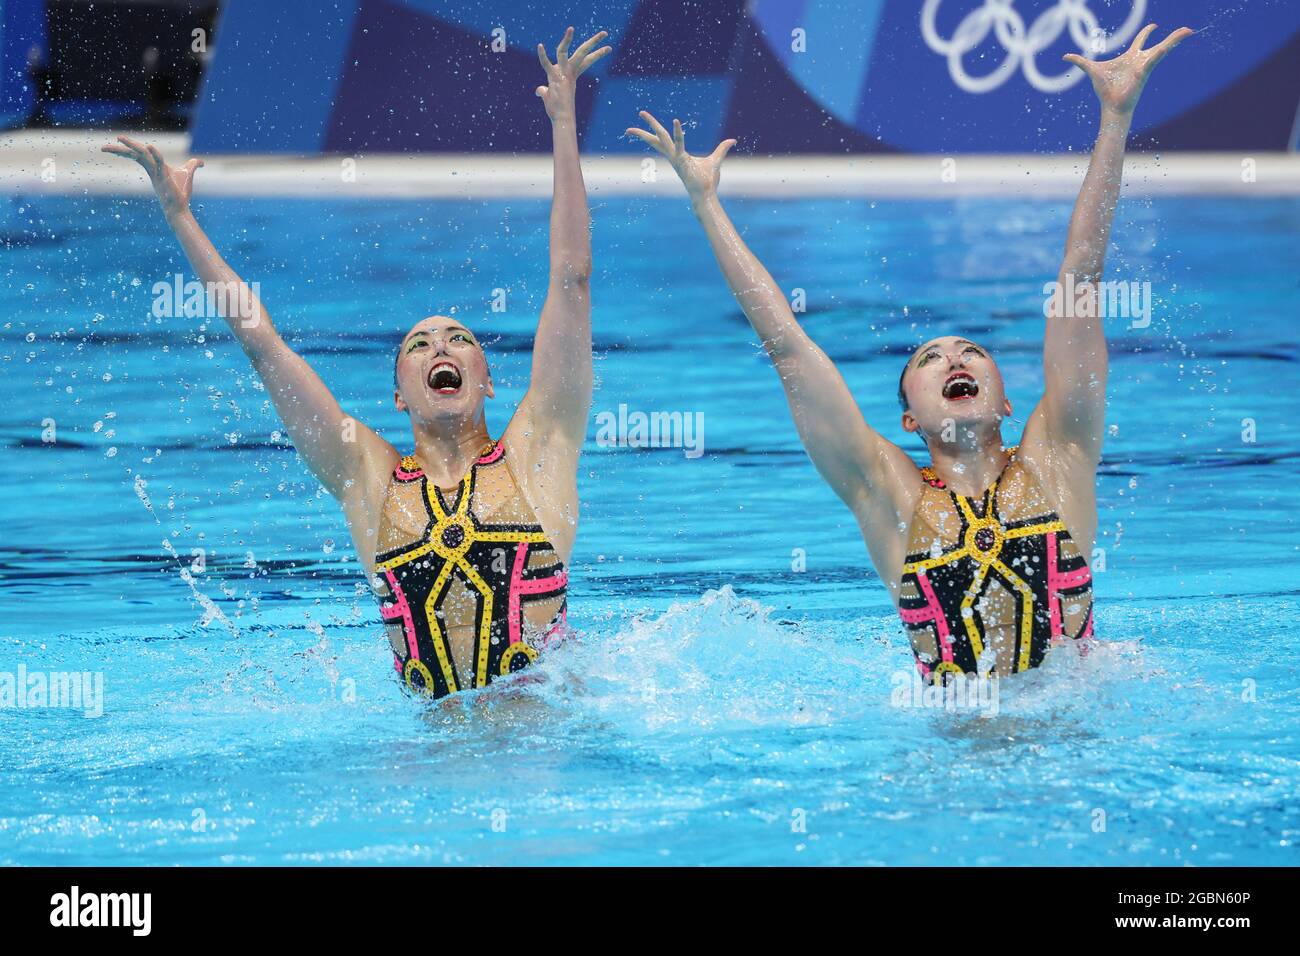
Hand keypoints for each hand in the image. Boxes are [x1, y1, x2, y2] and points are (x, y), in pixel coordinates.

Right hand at [101, 136, 202, 218]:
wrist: (180, 207)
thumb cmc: (181, 192)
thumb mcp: (188, 173)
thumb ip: (192, 165)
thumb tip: (201, 162)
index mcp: (154, 166)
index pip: (138, 153)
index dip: (130, 146)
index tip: (118, 140)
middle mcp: (152, 168)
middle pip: (134, 154)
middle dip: (120, 148)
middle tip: (104, 146)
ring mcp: (156, 173)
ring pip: (141, 155)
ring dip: (130, 145)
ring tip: (119, 138)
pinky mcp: (163, 177)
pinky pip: (158, 162)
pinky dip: (155, 153)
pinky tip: (149, 146)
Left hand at [536, 27, 609, 121]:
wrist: (562, 119)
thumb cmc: (557, 111)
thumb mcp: (550, 97)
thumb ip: (544, 90)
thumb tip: (539, 90)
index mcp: (571, 74)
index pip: (586, 61)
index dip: (597, 54)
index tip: (609, 48)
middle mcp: (569, 71)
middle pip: (582, 52)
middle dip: (594, 42)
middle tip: (605, 33)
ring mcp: (562, 74)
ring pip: (564, 52)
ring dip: (567, 40)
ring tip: (571, 28)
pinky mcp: (554, 78)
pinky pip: (546, 65)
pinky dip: (542, 56)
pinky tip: (540, 46)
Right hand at [626, 111, 735, 200]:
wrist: (706, 195)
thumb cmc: (708, 181)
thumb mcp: (716, 160)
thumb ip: (723, 148)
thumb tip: (733, 141)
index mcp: (677, 155)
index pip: (663, 141)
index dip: (655, 131)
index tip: (647, 123)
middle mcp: (673, 156)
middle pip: (657, 138)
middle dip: (644, 127)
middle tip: (639, 113)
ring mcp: (675, 159)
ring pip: (661, 138)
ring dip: (652, 125)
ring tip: (642, 113)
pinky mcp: (682, 161)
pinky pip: (679, 145)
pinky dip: (677, 133)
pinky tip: (675, 121)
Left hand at [1064, 23, 1193, 115]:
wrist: (1111, 105)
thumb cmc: (1104, 90)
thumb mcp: (1091, 70)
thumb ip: (1080, 62)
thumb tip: (1065, 57)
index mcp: (1130, 57)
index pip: (1140, 40)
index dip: (1147, 32)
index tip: (1155, 25)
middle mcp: (1140, 60)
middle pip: (1158, 44)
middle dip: (1171, 37)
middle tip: (1186, 29)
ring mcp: (1145, 65)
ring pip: (1164, 48)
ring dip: (1176, 39)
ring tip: (1189, 30)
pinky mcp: (1146, 69)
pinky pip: (1158, 55)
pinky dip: (1168, 47)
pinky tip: (1181, 37)